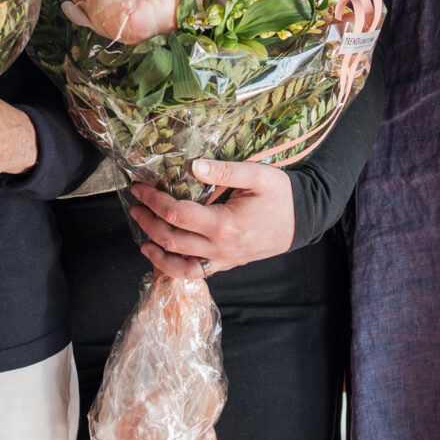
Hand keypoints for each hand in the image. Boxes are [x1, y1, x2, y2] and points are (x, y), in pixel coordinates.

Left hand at [127, 159, 297, 279]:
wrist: (304, 219)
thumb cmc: (282, 195)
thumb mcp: (256, 175)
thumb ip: (223, 171)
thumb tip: (192, 165)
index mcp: (224, 224)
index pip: (176, 214)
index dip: (153, 201)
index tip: (139, 188)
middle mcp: (221, 247)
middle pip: (172, 240)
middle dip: (148, 223)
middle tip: (135, 206)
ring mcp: (224, 260)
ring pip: (181, 267)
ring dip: (157, 255)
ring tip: (142, 240)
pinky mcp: (228, 264)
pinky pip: (197, 273)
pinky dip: (177, 269)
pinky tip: (166, 258)